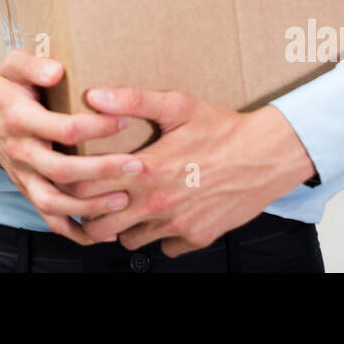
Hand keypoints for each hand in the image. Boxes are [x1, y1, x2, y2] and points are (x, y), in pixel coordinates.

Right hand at [0, 50, 146, 246]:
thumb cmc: (5, 87)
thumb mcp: (13, 65)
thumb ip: (34, 65)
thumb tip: (57, 72)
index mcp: (20, 119)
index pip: (63, 129)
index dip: (97, 127)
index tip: (127, 119)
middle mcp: (21, 152)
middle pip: (63, 171)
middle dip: (103, 171)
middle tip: (137, 166)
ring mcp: (23, 176)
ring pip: (54, 202)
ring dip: (90, 207)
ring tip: (124, 200)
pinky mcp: (27, 190)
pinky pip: (47, 219)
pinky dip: (73, 232)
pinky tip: (101, 234)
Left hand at [59, 89, 315, 256]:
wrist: (268, 155)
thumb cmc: (222, 127)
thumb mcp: (178, 106)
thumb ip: (133, 100)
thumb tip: (95, 95)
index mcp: (146, 169)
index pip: (87, 190)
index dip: (75, 185)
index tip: (76, 177)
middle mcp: (157, 203)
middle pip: (101, 226)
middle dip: (93, 214)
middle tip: (98, 198)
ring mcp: (177, 225)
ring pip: (130, 241)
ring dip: (126, 226)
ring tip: (132, 204)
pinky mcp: (197, 238)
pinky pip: (165, 248)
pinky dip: (162, 236)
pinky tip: (167, 214)